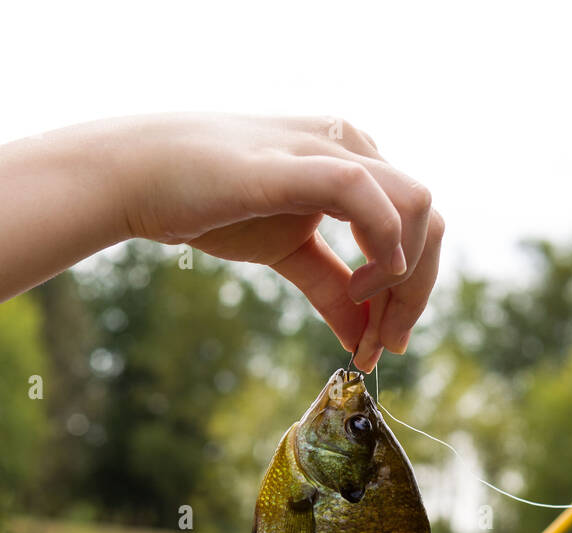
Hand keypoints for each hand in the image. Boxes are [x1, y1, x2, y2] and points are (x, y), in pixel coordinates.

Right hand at [115, 114, 444, 370]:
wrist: (142, 175)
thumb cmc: (211, 204)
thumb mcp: (287, 253)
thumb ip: (331, 290)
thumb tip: (363, 337)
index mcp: (356, 163)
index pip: (417, 228)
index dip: (411, 295)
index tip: (378, 346)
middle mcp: (353, 146)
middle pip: (429, 223)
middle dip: (415, 296)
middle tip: (382, 346)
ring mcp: (329, 149)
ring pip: (417, 209)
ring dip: (403, 280)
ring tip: (363, 315)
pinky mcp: (298, 163)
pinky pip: (367, 195)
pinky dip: (381, 247)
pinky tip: (358, 284)